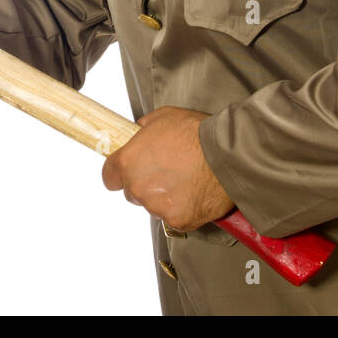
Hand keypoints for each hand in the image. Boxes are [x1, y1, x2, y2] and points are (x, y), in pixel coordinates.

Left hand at [101, 106, 235, 231]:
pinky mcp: (177, 220)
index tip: (129, 172)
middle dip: (146, 185)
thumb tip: (139, 132)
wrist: (227, 153)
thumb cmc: (198, 133)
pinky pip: (174, 218)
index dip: (119, 174)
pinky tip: (195, 193)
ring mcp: (157, 207)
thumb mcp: (164, 117)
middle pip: (133, 193)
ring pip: (154, 207)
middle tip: (168, 172)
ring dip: (165, 198)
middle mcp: (138, 187)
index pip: (109, 177)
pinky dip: (183, 209)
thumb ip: (144, 128)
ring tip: (186, 180)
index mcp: (128, 162)